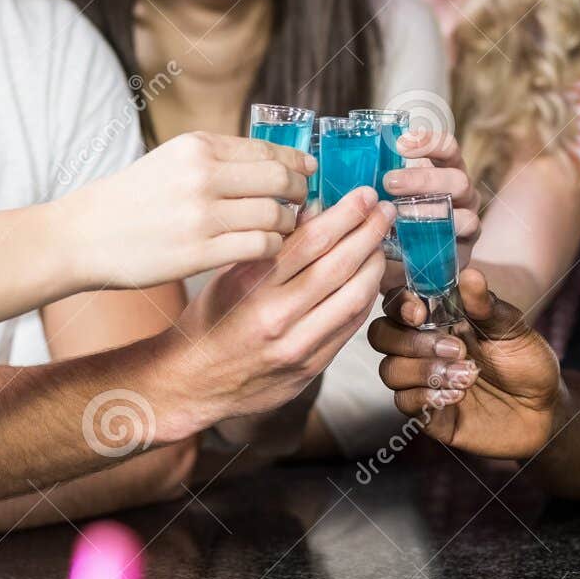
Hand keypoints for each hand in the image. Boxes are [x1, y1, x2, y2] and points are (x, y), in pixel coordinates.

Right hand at [59, 131, 314, 288]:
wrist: (83, 236)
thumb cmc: (130, 201)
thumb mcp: (171, 161)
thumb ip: (217, 159)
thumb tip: (273, 161)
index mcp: (197, 146)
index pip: (267, 149)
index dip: (296, 162)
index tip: (309, 172)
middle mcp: (201, 175)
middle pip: (279, 179)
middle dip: (299, 192)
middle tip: (303, 203)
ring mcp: (201, 215)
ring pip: (274, 215)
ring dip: (288, 225)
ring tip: (283, 230)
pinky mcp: (199, 252)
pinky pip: (259, 247)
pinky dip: (272, 249)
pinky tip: (266, 250)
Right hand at [167, 188, 390, 426]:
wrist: (194, 383)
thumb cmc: (209, 322)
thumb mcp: (228, 274)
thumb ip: (273, 245)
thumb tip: (316, 210)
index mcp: (251, 285)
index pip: (312, 240)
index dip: (346, 213)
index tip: (364, 195)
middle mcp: (276, 316)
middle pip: (340, 266)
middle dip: (370, 232)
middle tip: (385, 212)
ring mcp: (296, 345)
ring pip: (354, 298)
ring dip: (375, 266)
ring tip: (381, 244)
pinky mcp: (310, 368)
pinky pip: (350, 327)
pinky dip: (365, 298)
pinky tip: (368, 280)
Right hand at [368, 268, 560, 457]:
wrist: (543, 413)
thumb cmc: (526, 365)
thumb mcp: (513, 330)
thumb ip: (487, 306)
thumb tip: (470, 275)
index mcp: (438, 319)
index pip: (397, 303)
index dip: (400, 304)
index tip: (420, 312)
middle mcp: (422, 347)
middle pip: (381, 335)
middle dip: (411, 341)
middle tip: (456, 349)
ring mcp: (421, 381)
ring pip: (389, 370)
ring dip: (426, 371)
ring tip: (468, 376)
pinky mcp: (426, 413)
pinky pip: (404, 402)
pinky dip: (427, 397)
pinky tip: (458, 396)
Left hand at [387, 129, 481, 263]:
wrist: (405, 262)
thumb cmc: (395, 219)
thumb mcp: (386, 196)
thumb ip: (378, 180)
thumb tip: (346, 166)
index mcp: (445, 171)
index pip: (447, 148)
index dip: (429, 142)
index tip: (400, 144)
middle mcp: (461, 192)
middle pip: (456, 178)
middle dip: (422, 179)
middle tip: (389, 182)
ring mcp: (467, 218)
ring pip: (462, 207)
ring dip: (431, 210)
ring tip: (400, 213)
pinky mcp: (466, 246)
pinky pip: (463, 237)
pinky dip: (443, 234)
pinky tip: (417, 236)